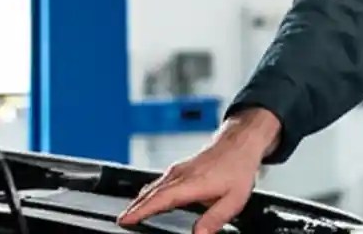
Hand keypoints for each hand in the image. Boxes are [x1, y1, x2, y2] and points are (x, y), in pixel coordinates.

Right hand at [117, 108, 281, 232]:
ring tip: (129, 214)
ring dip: (139, 200)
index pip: (160, 199)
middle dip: (134, 207)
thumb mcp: (234, 199)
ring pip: (152, 186)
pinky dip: (148, 192)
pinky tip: (146, 198)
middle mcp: (181, 174)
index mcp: (192, 182)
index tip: (126, 219)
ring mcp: (178, 170)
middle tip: (121, 220)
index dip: (141, 210)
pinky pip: (158, 182)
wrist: (240, 142)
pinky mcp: (179, 168)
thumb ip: (214, 219)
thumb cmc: (238, 167)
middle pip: (150, 192)